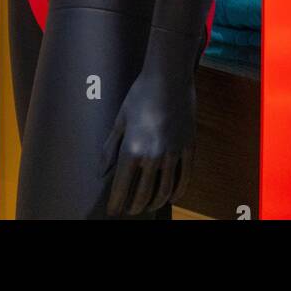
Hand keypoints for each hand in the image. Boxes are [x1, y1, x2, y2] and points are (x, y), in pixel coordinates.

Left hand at [100, 68, 196, 216]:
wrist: (169, 78)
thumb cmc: (140, 94)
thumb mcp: (120, 119)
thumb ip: (110, 148)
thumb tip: (101, 172)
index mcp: (132, 149)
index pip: (122, 188)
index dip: (116, 204)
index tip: (113, 212)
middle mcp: (153, 157)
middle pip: (143, 194)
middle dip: (134, 206)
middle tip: (129, 210)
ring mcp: (173, 154)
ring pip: (164, 190)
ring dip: (154, 203)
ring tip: (147, 206)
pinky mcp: (188, 148)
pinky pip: (185, 177)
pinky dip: (178, 192)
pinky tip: (172, 198)